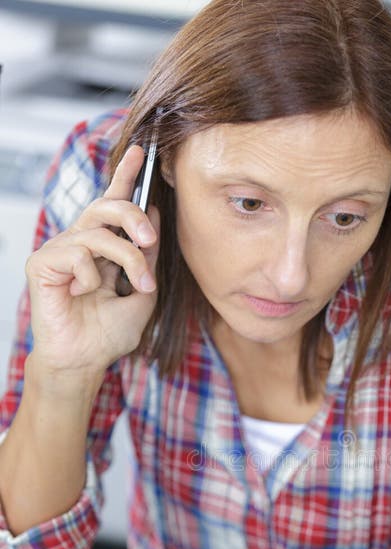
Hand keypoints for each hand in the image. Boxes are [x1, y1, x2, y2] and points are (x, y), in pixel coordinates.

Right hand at [25, 145, 159, 379]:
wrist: (86, 360)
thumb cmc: (109, 333)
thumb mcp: (143, 293)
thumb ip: (147, 256)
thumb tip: (153, 214)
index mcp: (102, 247)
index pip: (112, 203)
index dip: (124, 175)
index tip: (140, 150)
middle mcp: (80, 242)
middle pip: (107, 206)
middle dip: (134, 216)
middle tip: (151, 238)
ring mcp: (60, 251)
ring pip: (100, 233)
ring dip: (129, 259)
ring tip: (139, 286)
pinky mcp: (42, 263)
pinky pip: (78, 255)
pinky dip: (91, 277)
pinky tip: (82, 294)